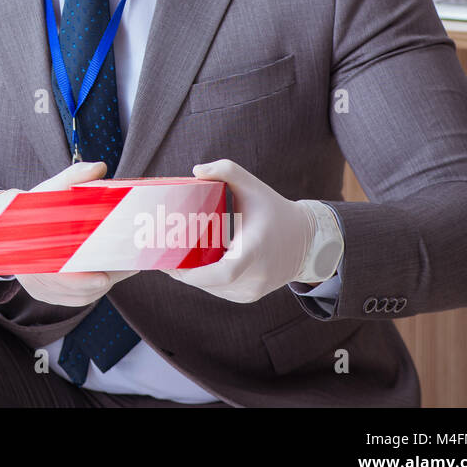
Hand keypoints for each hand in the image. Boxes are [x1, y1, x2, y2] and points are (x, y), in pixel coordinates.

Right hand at [7, 160, 139, 306]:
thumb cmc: (30, 209)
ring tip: (127, 269)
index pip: (58, 277)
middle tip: (130, 268)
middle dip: (104, 280)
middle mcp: (33, 275)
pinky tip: (110, 276)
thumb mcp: (49, 190)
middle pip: (74, 289)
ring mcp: (39, 288)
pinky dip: (93, 290)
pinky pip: (74, 299)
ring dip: (103, 285)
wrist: (6, 228)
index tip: (103, 279)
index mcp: (31, 251)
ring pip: (77, 296)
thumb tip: (100, 167)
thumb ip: (73, 177)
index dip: (81, 282)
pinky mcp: (46, 294)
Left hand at [161, 158, 314, 302]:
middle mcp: (255, 275)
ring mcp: (253, 290)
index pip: (224, 272)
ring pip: (211, 288)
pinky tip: (192, 266)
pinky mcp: (249, 296)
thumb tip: (196, 171)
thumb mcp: (252, 185)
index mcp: (255, 251)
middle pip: (209, 281)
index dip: (194, 273)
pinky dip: (204, 279)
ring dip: (191, 276)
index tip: (171, 261)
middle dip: (181, 270)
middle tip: (159, 253)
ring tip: (171, 257)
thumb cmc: (274, 210)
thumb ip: (226, 170)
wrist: (306, 240)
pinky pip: (219, 290)